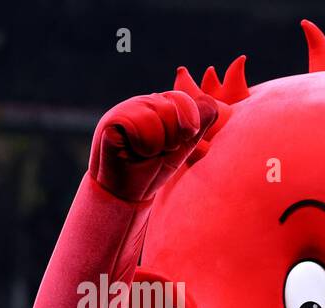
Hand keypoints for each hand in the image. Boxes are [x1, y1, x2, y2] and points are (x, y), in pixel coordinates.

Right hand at [88, 90, 217, 202]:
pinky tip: (132, 151)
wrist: (130, 190)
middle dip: (173, 138)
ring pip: (156, 116)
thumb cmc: (156, 166)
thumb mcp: (185, 145)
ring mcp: (127, 108)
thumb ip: (199, 124)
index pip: (186, 100)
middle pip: (173, 108)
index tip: (177, 144)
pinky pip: (139, 126)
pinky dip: (143, 146)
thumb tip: (211, 102)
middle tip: (159, 150)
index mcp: (163, 105)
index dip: (188, 126)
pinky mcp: (112, 120)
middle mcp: (145, 102)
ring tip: (145, 151)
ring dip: (157, 144)